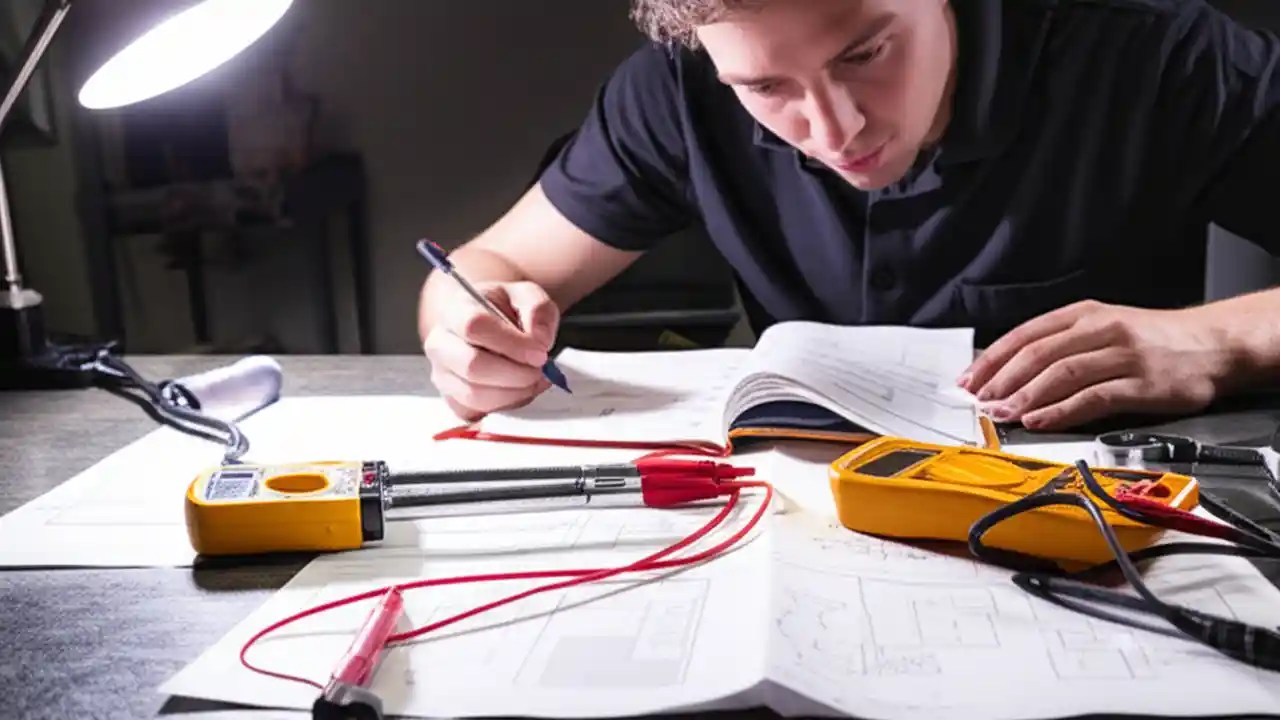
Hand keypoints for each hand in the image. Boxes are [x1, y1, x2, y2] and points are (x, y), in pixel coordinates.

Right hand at [423, 281, 559, 421]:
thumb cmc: (506, 311)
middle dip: (516, 374)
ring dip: (514, 392)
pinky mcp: (452, 401)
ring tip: (532, 379)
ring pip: (476, 394)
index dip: (511, 344)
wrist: (493, 328)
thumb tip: (539, 340)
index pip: (474, 327)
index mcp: (456, 310)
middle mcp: (441, 344)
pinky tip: (518, 390)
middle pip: (472, 366)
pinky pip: (478, 412)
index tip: (539, 353)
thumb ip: (538, 309)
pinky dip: (506, 406)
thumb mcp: (528, 297)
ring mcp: (443, 375)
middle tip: (539, 370)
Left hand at [958, 300, 1234, 430]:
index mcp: (1083, 314)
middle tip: (979, 402)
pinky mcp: (1142, 383)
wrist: (1213, 344)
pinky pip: (1093, 398)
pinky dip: (1062, 411)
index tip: (969, 381)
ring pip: (1062, 374)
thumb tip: (1009, 372)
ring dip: (1026, 397)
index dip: (993, 359)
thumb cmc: (1150, 340)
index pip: (1026, 335)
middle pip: (1038, 353)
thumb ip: (1060, 345)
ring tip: (1002, 414)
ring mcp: (1122, 355)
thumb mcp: (1102, 327)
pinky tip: (1040, 421)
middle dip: (1002, 380)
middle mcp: (1100, 329)